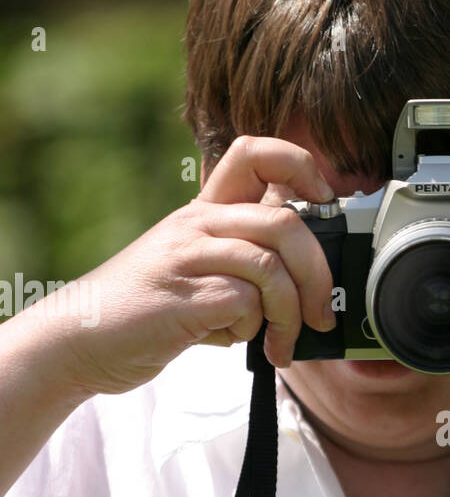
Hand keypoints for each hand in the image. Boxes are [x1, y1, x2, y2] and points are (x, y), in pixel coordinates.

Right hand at [51, 136, 336, 397]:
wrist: (79, 339)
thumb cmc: (146, 312)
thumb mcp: (196, 271)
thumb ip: (242, 261)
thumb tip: (309, 271)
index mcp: (203, 211)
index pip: (254, 153)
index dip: (300, 166)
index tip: (324, 204)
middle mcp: (196, 224)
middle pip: (284, 220)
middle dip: (318, 273)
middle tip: (322, 313)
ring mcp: (187, 256)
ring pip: (270, 265)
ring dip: (290, 314)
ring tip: (282, 344)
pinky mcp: (182, 297)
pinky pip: (245, 303)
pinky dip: (252, 330)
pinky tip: (233, 340)